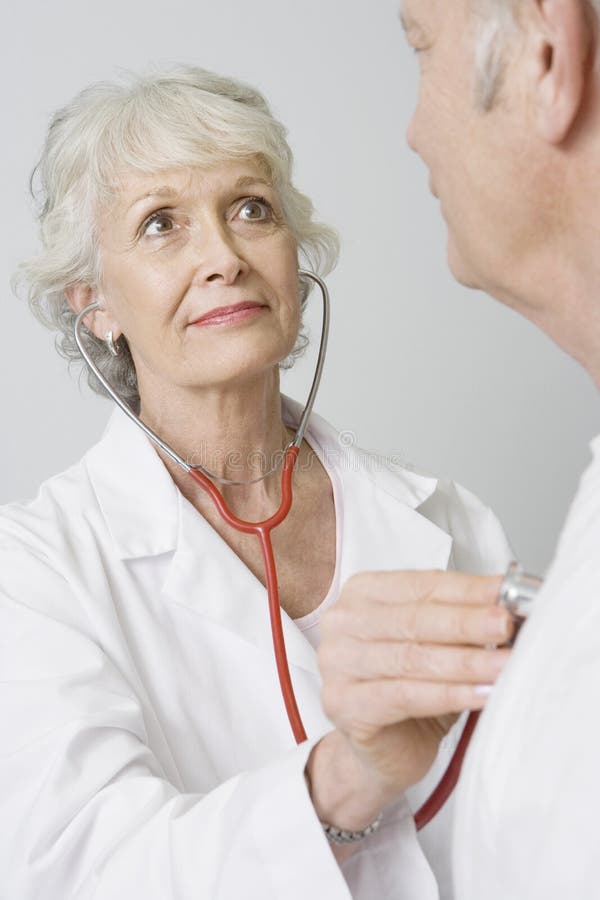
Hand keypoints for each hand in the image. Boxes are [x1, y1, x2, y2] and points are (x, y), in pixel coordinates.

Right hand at [307, 570, 513, 830]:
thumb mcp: (439, 645)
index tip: (512, 594)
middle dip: (468, 622)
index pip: (422, 585)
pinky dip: (449, 695)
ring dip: (466, 662)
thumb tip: (516, 604)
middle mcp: (342, 622)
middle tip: (508, 625)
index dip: (469, 590)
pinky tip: (482, 695)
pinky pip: (405, 695)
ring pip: (412, 658)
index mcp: (363, 593)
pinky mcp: (343, 703)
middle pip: (415, 619)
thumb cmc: (413, 688)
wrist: (384, 750)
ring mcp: (336, 663)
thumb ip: (464, 621)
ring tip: (506, 665)